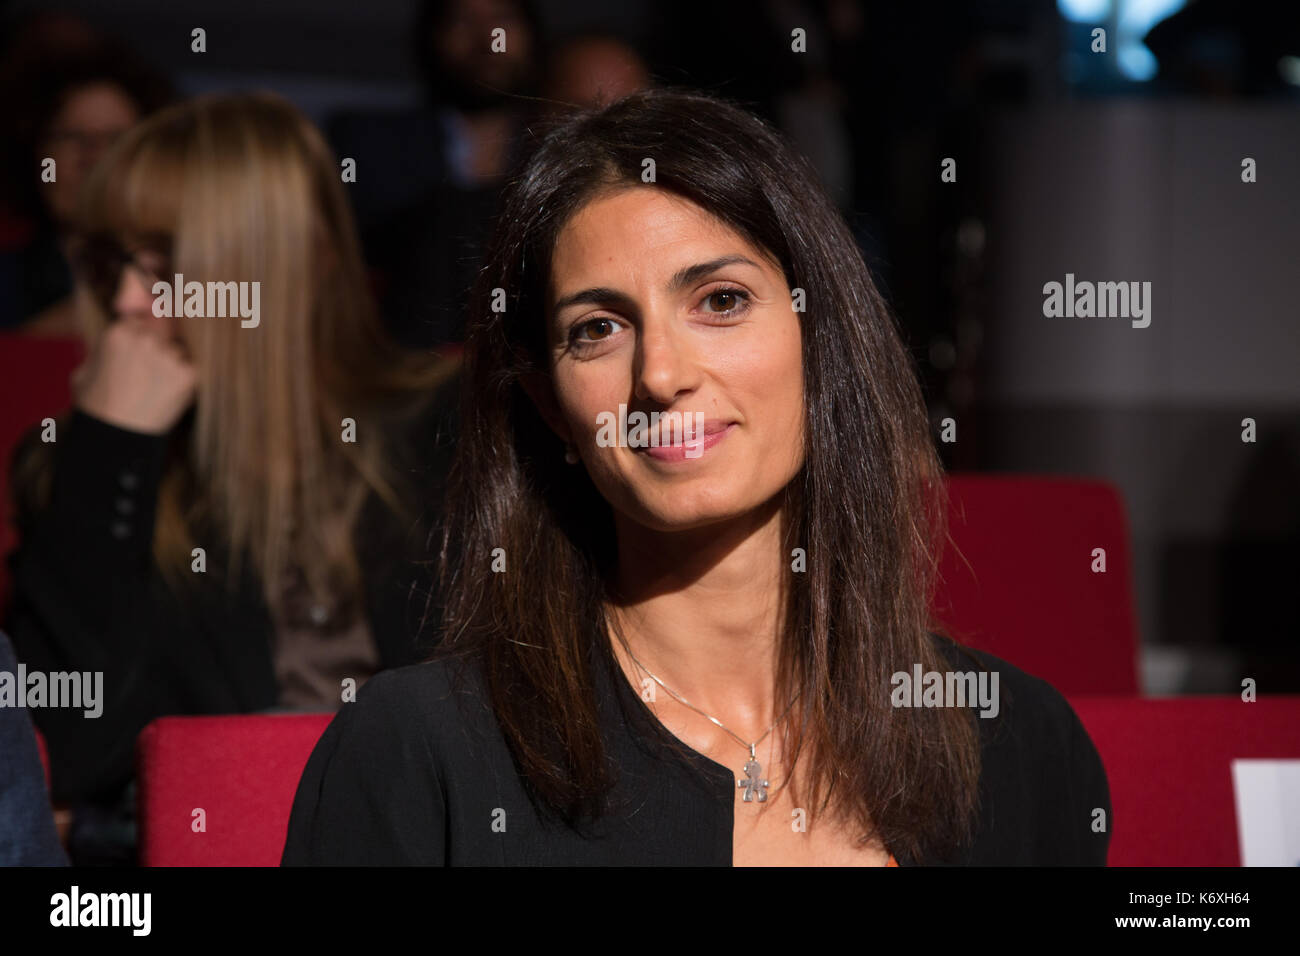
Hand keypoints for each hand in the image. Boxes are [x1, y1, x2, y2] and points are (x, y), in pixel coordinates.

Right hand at [72, 321, 196, 434]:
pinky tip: (167, 396)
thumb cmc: (98, 406)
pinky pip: (192, 369)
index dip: (145, 336)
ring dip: (174, 365)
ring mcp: (168, 356)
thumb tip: (117, 330)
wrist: (117, 437)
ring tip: (155, 389)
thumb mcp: (86, 369)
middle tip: (150, 374)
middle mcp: (144, 339)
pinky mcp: (188, 374)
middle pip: (165, 332)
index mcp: (117, 333)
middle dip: (161, 348)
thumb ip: (104, 346)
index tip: (144, 352)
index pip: (142, 320)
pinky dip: (185, 382)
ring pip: (179, 351)